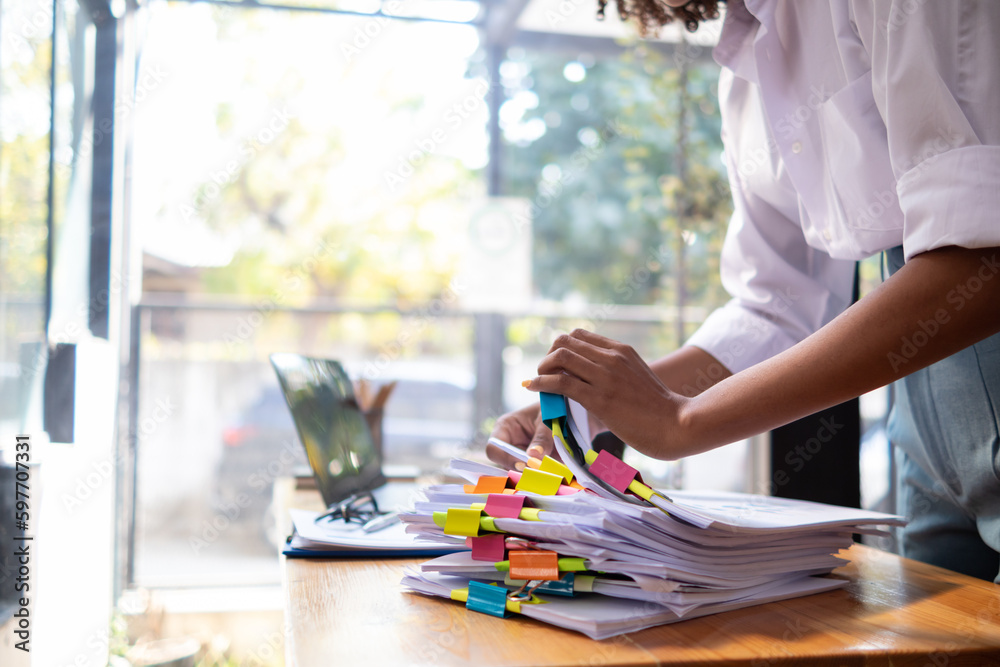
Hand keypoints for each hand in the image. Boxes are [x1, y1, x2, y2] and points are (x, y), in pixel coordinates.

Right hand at [485, 403, 551, 470]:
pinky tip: (556, 472)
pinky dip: (544, 476)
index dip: (505, 459)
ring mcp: (520, 456)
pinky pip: (534, 475)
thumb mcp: (546, 420)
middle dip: (523, 470)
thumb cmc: (550, 409)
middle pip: (507, 465)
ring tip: (553, 469)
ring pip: (521, 473)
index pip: (494, 448)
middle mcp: (509, 444)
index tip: (524, 465)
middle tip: (542, 471)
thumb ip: (542, 437)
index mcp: (505, 427)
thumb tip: (534, 457)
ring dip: (536, 474)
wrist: (562, 412)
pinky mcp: (533, 464)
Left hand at [522, 329, 691, 459]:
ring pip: (560, 357)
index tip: (555, 365)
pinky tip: (534, 389)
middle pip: (565, 341)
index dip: (560, 347)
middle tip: (543, 374)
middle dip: (547, 356)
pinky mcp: (600, 398)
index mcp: (621, 350)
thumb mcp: (636, 378)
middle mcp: (612, 357)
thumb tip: (590, 376)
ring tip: (538, 382)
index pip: (578, 335)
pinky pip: (560, 383)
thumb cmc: (658, 409)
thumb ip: (615, 371)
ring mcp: (606, 376)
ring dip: (542, 369)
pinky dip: (541, 383)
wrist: (677, 425)